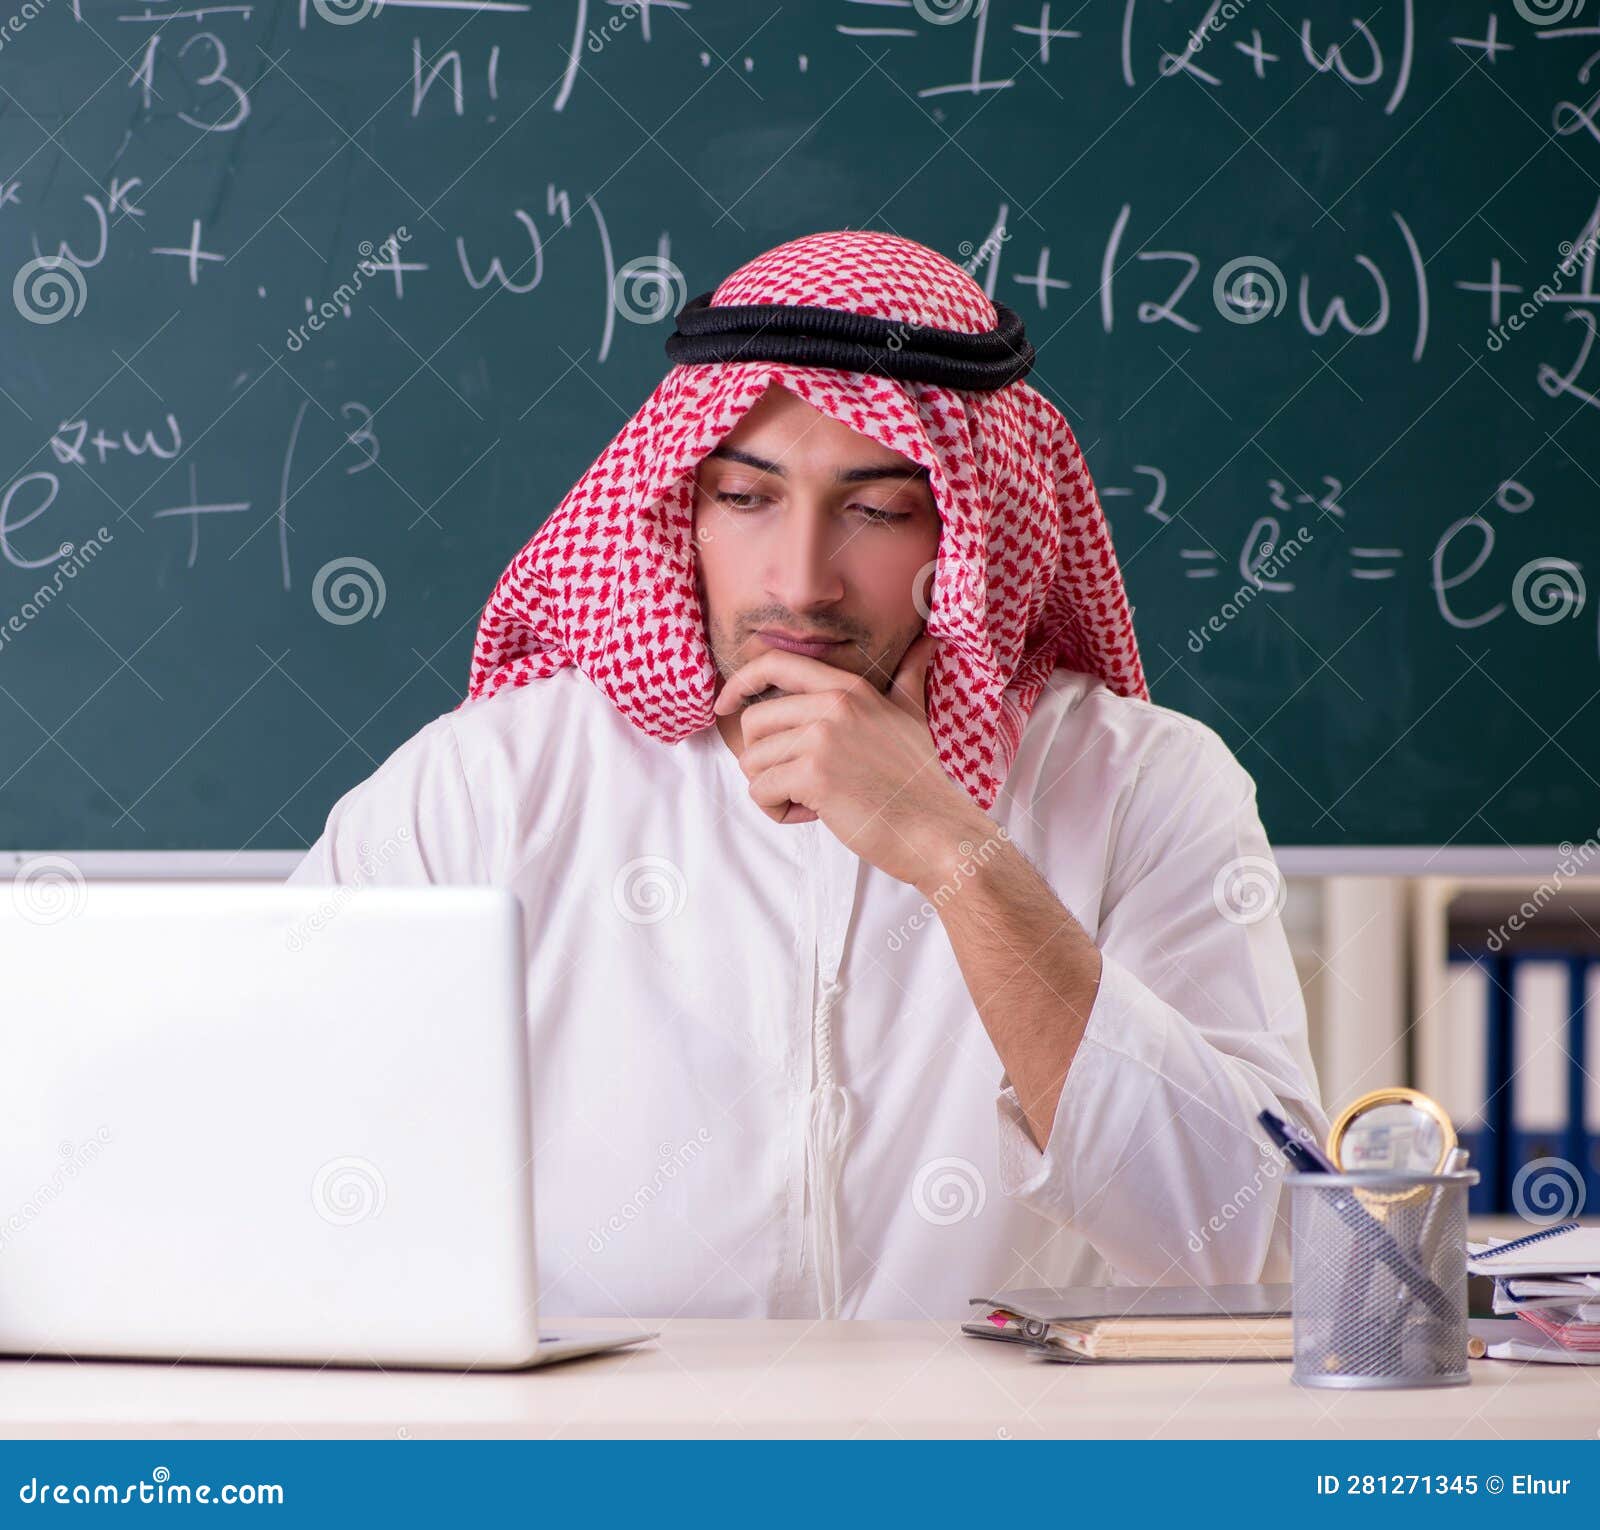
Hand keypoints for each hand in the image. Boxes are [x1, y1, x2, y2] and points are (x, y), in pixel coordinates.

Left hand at [712, 634, 993, 888]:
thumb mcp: (913, 716)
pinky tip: (816, 815)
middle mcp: (833, 705)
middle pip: (753, 722)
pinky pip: (761, 792)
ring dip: (774, 789)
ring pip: (752, 761)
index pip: (774, 664)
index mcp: (848, 688)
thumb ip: (909, 676)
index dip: (740, 683)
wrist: (936, 831)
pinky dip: (778, 811)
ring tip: (814, 800)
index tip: (725, 706)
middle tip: (800, 782)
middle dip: (764, 759)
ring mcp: (822, 738)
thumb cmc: (920, 780)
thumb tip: (928, 643)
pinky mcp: (813, 775)